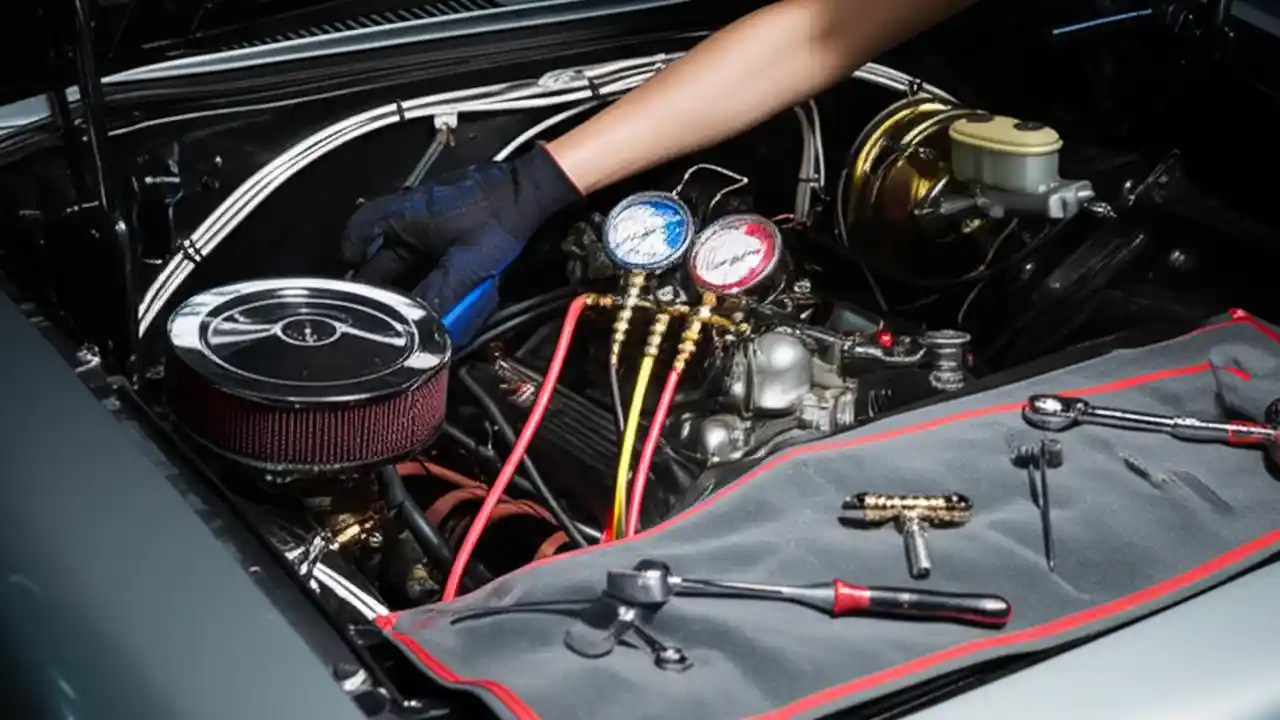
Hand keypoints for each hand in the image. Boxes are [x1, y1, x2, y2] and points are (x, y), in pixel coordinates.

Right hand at [341, 144, 580, 342]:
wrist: (528, 191)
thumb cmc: (500, 214)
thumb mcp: (466, 265)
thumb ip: (440, 297)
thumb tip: (423, 325)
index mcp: (402, 216)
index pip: (356, 237)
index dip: (353, 266)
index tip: (354, 288)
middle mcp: (408, 211)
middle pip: (378, 249)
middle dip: (380, 278)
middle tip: (384, 303)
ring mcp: (425, 213)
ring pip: (400, 249)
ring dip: (400, 273)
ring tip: (405, 298)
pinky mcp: (442, 218)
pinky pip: (420, 245)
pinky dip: (420, 264)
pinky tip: (432, 282)